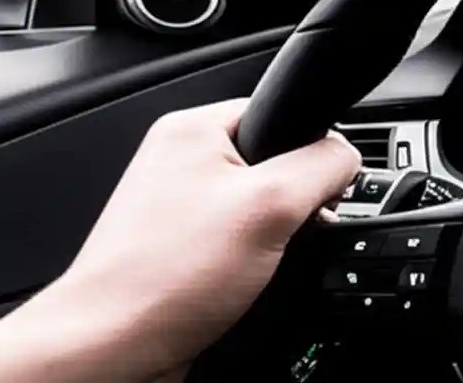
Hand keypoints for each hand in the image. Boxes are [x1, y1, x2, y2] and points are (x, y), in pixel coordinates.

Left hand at [0, 99, 360, 382]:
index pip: (284, 111)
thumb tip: (348, 157)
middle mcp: (181, 160)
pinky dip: (255, 259)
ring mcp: (178, 205)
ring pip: (262, 205)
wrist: (113, 351)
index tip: (315, 192)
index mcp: (194, 129)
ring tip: (257, 262)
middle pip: (277, 161)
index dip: (313, 152)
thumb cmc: (166, 279)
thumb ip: (323, 166)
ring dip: (277, 234)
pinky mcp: (182, 246)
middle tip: (283, 232)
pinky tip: (245, 280)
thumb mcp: (272, 206)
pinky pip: (241, 238)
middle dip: (296, 201)